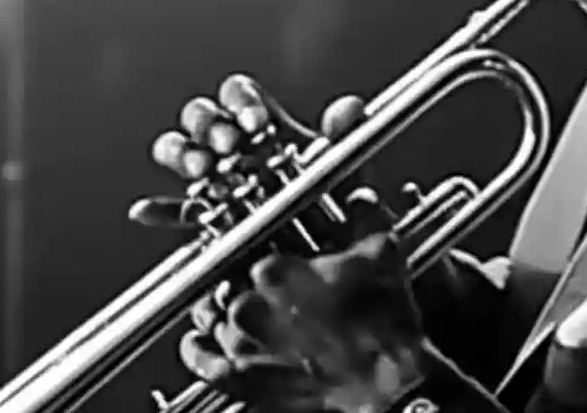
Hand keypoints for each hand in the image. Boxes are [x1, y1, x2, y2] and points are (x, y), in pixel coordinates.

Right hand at [132, 73, 372, 232]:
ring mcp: (212, 176)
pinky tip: (145, 212)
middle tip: (229, 146)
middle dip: (210, 125)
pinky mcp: (203, 214)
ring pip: (177, 148)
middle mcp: (230, 142)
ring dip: (182, 153)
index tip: (254, 123)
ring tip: (202, 170)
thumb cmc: (333, 197)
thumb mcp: (346, 167)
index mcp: (260, 121)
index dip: (240, 101)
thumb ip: (346, 137)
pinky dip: (157, 210)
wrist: (325, 248)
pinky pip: (173, 209)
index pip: (236, 92)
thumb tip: (351, 108)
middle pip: (200, 115)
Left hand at [181, 232, 429, 412]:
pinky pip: (203, 364)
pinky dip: (197, 353)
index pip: (254, 253)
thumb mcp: (383, 256)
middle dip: (245, 286)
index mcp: (275, 271)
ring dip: (219, 314)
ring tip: (231, 311)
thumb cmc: (383, 326)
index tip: (284, 263)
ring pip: (214, 319)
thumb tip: (360, 201)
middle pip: (230, 286)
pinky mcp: (244, 381)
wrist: (390, 385)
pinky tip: (196, 345)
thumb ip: (365, 219)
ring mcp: (244, 345)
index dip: (271, 258)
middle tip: (271, 292)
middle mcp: (251, 307)